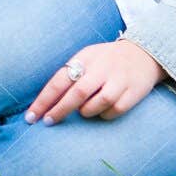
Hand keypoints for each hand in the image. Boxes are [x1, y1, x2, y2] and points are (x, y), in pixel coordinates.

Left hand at [25, 39, 165, 123]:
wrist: (144, 53)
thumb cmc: (106, 60)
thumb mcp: (87, 58)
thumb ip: (69, 75)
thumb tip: (46, 101)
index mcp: (86, 58)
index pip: (60, 80)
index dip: (44, 99)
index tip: (31, 116)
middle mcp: (102, 68)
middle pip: (77, 93)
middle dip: (59, 110)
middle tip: (47, 122)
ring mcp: (119, 80)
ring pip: (97, 103)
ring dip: (85, 111)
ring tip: (84, 111)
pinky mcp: (134, 91)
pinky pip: (115, 110)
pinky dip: (105, 114)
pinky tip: (102, 111)